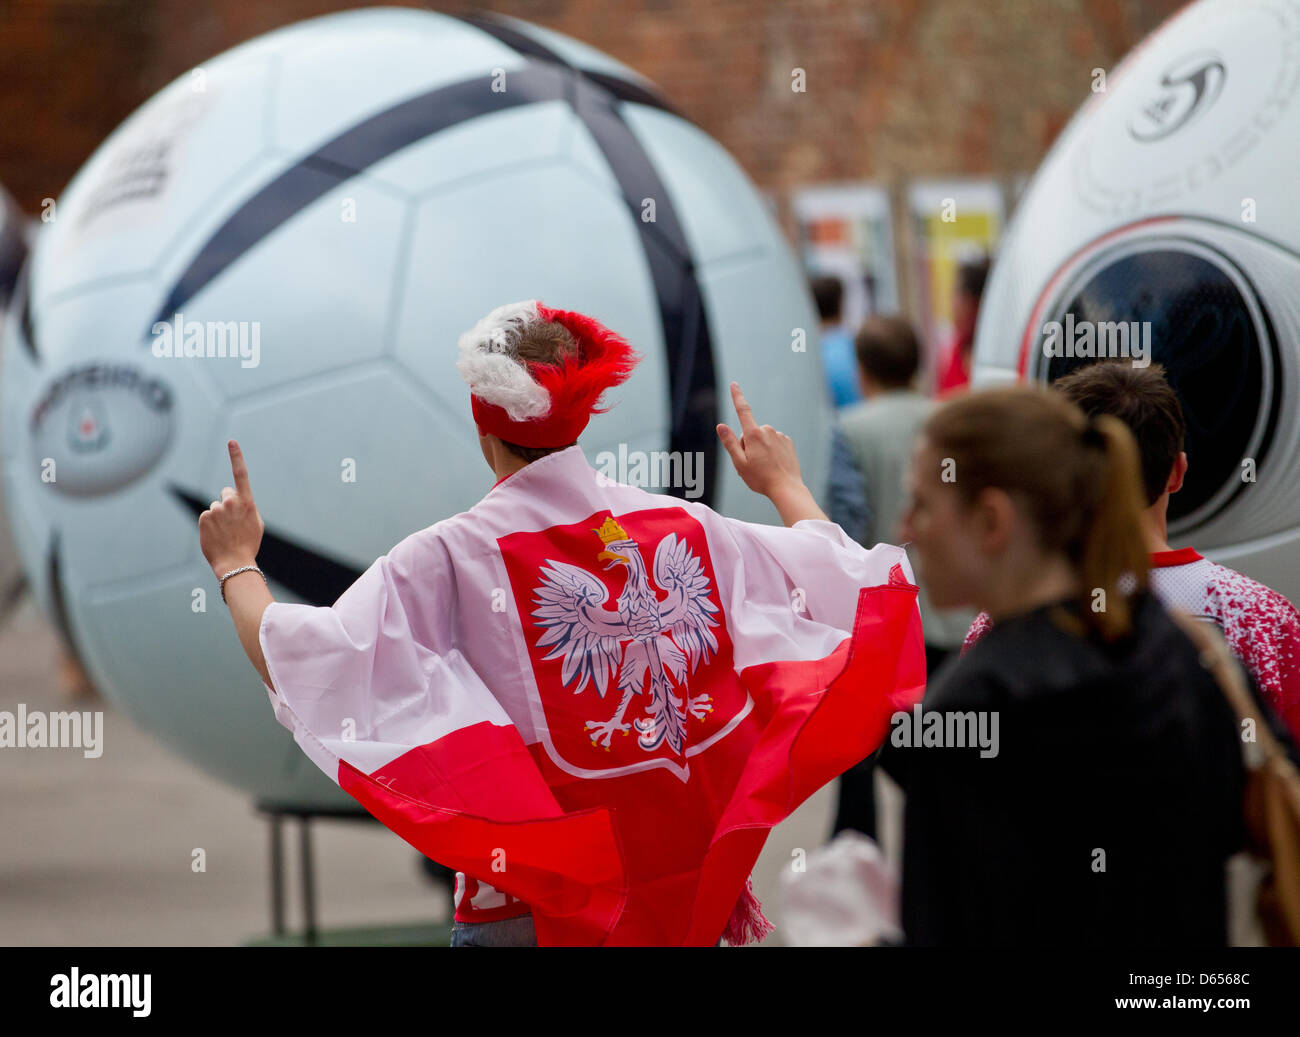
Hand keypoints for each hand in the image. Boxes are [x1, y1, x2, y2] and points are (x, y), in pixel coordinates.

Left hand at [199, 440, 264, 576]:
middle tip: (232, 522)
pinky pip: (206, 516)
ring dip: (219, 517)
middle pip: (225, 494)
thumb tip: (235, 498)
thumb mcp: (256, 523)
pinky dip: (210, 525)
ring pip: (215, 507)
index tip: (231, 441)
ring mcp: (216, 510)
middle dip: (228, 503)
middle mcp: (231, 503)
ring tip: (225, 533)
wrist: (235, 563)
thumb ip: (247, 506)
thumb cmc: (248, 543)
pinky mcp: (204, 518)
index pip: (241, 475)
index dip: (236, 456)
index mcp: (247, 503)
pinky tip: (216, 535)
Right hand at [716, 381, 803, 498]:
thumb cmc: (760, 478)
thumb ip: (730, 443)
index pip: (743, 411)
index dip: (737, 396)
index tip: (734, 384)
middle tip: (751, 465)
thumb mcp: (739, 463)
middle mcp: (768, 431)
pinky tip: (774, 465)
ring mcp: (779, 436)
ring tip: (764, 468)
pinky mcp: (788, 442)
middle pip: (750, 434)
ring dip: (760, 450)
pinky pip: (774, 443)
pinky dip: (771, 452)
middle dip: (747, 446)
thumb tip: (721, 426)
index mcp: (754, 435)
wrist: (787, 488)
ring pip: (762, 440)